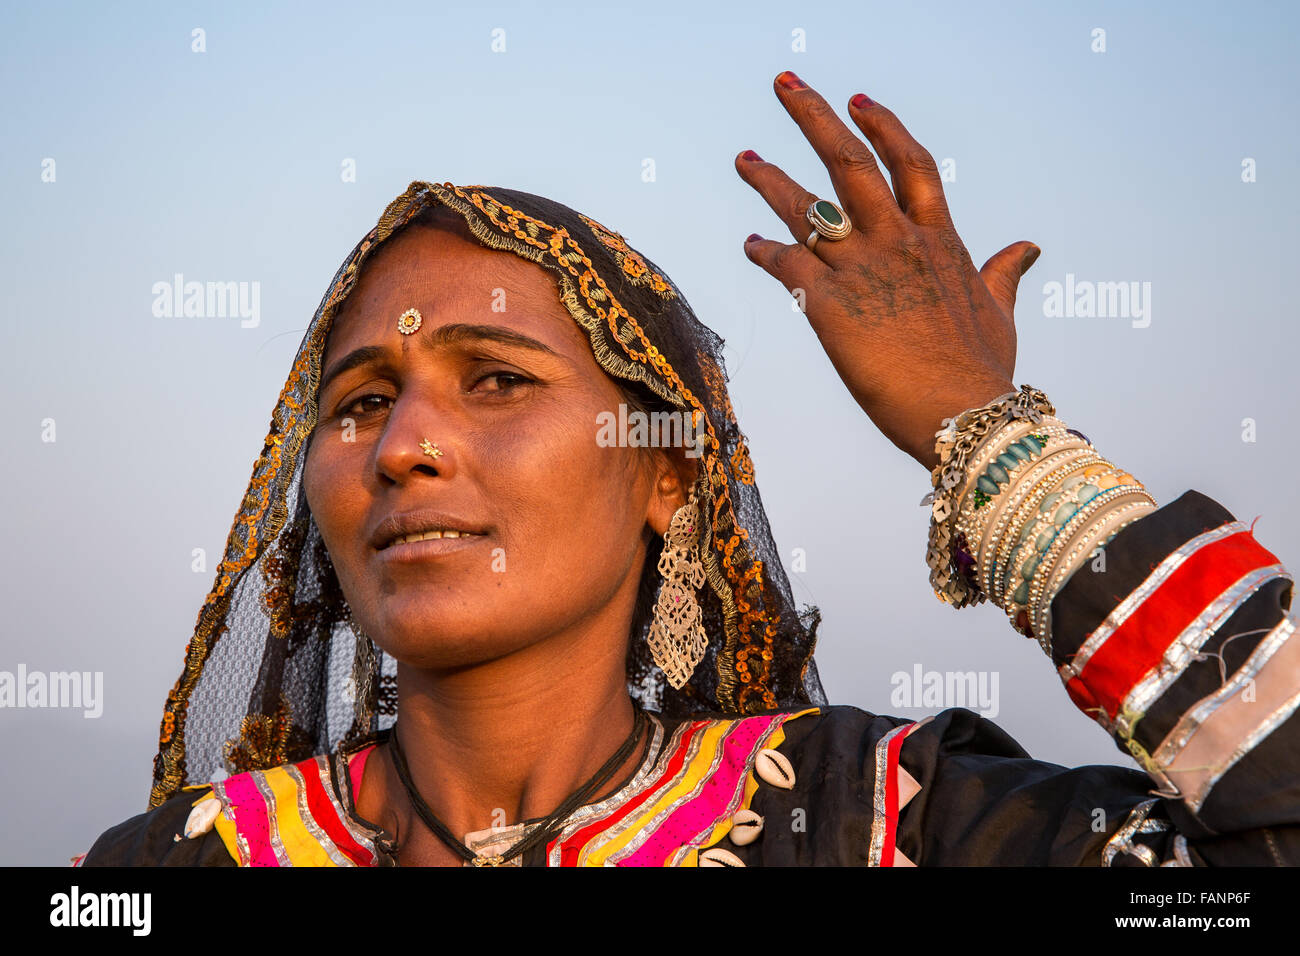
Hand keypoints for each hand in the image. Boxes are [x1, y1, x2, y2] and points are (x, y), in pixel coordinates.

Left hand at [736, 71, 1040, 471]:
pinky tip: (750, 245)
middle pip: (851, 161)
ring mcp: (863, 271)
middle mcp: (898, 243)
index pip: (910, 164)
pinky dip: (764, 250)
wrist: (964, 416)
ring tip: (744, 158)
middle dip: (813, 116)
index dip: (882, 126)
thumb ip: (1004, 273)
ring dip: (770, 179)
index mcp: (940, 240)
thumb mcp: (1000, 313)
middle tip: (783, 83)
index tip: (857, 99)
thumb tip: (1027, 247)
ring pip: (807, 207)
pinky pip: (787, 264)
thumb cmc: (983, 372)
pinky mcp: (829, 306)